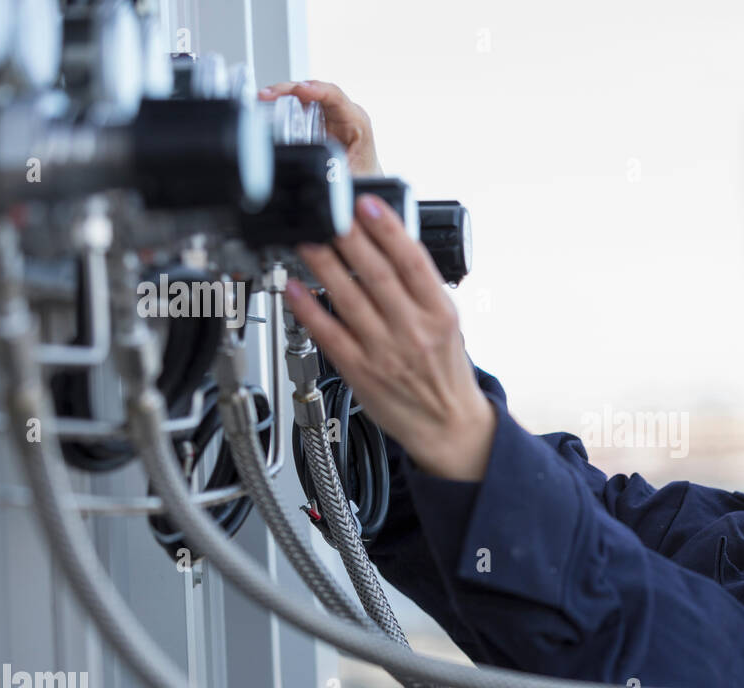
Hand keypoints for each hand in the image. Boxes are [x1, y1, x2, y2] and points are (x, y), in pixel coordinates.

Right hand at [257, 79, 382, 176]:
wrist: (366, 178)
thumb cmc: (364, 174)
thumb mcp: (353, 176)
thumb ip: (337, 174)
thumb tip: (319, 175)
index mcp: (356, 121)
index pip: (336, 96)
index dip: (317, 90)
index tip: (300, 90)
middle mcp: (342, 112)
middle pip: (314, 90)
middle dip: (289, 89)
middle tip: (268, 95)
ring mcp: (328, 113)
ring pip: (303, 95)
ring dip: (282, 94)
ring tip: (262, 97)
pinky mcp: (317, 117)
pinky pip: (299, 104)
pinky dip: (282, 103)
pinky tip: (267, 104)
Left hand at [285, 195, 496, 481]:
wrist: (448, 425)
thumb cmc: (445, 372)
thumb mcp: (449, 324)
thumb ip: (422, 289)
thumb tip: (390, 245)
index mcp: (440, 314)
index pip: (414, 263)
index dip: (389, 230)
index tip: (368, 205)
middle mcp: (414, 331)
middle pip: (378, 275)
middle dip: (350, 239)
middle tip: (330, 212)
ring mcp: (385, 352)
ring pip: (349, 299)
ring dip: (324, 265)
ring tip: (307, 239)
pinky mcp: (361, 371)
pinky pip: (329, 335)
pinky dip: (309, 309)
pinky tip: (294, 288)